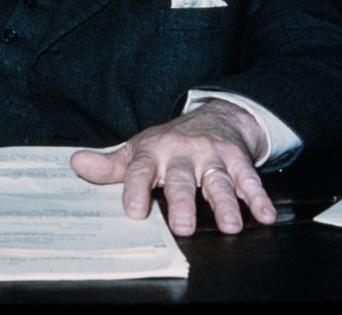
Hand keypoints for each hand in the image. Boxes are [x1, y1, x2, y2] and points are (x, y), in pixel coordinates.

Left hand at [69, 100, 277, 235]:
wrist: (217, 115)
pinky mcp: (237, 160)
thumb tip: (76, 164)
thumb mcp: (138, 150)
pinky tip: (265, 214)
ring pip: (218, 181)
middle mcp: (182, 153)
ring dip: (225, 203)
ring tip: (229, 225)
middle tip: (182, 226)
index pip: (140, 170)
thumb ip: (110, 165)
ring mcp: (211, 156)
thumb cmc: (171, 142)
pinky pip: (249, 179)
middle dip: (182, 202)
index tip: (134, 211)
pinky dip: (259, 197)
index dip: (135, 189)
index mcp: (153, 152)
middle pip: (181, 179)